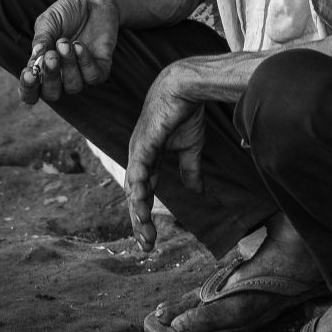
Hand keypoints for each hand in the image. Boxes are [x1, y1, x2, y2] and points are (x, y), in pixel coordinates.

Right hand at [19, 0, 118, 104]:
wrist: (93, 0)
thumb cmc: (66, 13)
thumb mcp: (48, 22)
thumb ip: (41, 39)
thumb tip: (35, 56)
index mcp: (43, 67)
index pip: (31, 92)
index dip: (28, 89)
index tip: (29, 74)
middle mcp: (62, 75)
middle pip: (52, 94)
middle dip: (50, 77)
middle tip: (51, 56)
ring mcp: (82, 73)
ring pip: (73, 86)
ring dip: (68, 65)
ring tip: (66, 43)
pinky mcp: (101, 67)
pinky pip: (93, 77)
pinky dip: (85, 62)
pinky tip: (79, 45)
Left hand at [125, 64, 203, 251]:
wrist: (186, 85)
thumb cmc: (185, 112)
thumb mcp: (190, 148)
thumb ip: (190, 170)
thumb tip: (198, 192)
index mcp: (148, 159)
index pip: (144, 193)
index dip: (146, 216)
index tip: (151, 239)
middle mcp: (139, 158)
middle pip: (134, 196)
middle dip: (139, 221)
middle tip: (146, 245)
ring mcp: (139, 150)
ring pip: (134, 187)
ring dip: (138, 209)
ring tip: (143, 230)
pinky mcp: (144, 141)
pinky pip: (139, 168)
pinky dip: (139, 185)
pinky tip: (140, 200)